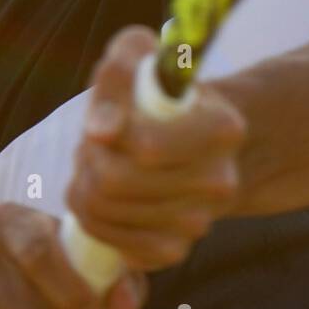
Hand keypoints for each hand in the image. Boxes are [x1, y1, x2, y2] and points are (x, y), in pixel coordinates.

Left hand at [66, 26, 247, 273]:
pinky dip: (97, 221)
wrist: (190, 139)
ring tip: (100, 164)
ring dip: (86, 186)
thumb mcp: (137, 57)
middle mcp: (220, 183)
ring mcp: (200, 222)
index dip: (107, 133)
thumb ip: (118, 76)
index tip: (105, 121)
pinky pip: (111, 244)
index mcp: (222, 129)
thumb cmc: (155, 90)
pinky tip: (110, 197)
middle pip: (114, 182)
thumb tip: (101, 132)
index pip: (146, 147)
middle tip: (93, 145)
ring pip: (103, 214)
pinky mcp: (175, 251)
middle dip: (88, 159)